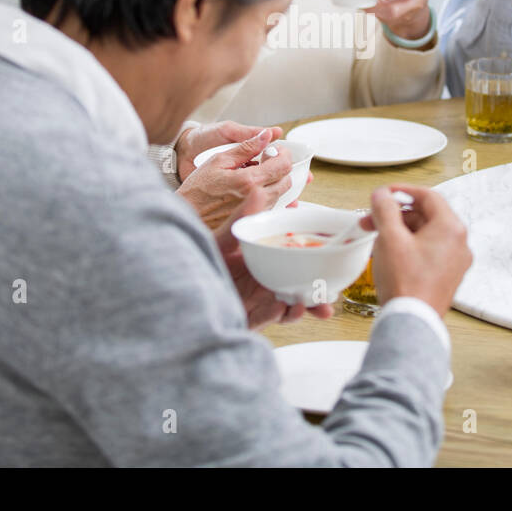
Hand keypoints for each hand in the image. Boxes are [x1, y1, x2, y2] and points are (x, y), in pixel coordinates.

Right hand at [175, 128, 293, 231]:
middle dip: (282, 169)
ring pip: (280, 196)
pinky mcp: (252, 222)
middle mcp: (256, 199)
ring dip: (275, 183)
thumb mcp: (218, 161)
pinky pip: (272, 209)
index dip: (284, 155)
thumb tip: (266, 135)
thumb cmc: (197, 190)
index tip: (277, 151)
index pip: (282, 165)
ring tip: (258, 176)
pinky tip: (256, 192)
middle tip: (269, 162)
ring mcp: (255, 213)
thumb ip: (245, 147)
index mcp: (249, 180)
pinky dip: (269, 198)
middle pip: (286, 182)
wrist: (187, 216)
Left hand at [211, 187, 334, 328]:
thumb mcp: (225, 237)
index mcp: (267, 265)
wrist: (179, 279)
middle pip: (298, 293)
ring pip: (284, 310)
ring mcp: (255, 304)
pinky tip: (280, 305)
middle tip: (329, 300)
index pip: (297, 267)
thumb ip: (243, 217)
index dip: (316, 269)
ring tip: (305, 305)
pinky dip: (273, 314)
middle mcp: (264, 285)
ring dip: (299, 310)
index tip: (333, 266)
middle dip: (315, 299)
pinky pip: (262, 320)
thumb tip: (260, 190)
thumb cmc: (202, 257)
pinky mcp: (244, 319)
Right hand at [359, 184, 471, 315]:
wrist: (411, 322)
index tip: (385, 194)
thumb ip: (385, 210)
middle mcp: (459, 243)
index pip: (428, 196)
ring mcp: (455, 261)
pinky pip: (428, 251)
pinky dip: (409, 246)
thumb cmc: (406, 284)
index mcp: (451, 228)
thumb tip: (382, 195)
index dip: (402, 192)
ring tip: (377, 238)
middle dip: (396, 215)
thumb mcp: (390, 238)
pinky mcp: (447, 276)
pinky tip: (390, 253)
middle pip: (426, 215)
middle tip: (373, 219)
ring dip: (400, 231)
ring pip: (426, 234)